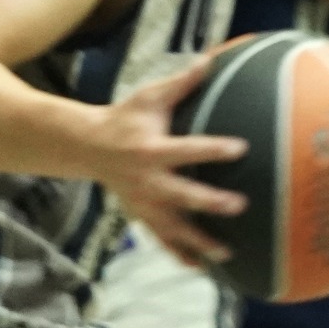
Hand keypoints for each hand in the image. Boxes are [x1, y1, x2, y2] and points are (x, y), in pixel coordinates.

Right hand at [91, 56, 249, 265]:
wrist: (88, 146)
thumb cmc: (125, 118)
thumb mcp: (150, 96)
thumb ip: (182, 83)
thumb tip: (211, 60)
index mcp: (152, 149)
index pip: (188, 150)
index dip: (214, 149)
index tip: (241, 148)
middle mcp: (148, 180)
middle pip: (182, 196)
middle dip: (209, 203)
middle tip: (239, 205)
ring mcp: (144, 203)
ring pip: (173, 227)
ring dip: (199, 241)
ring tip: (226, 252)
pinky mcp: (141, 216)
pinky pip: (162, 240)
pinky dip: (181, 255)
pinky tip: (202, 268)